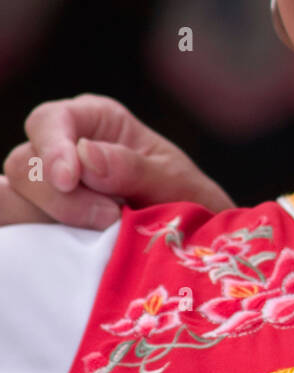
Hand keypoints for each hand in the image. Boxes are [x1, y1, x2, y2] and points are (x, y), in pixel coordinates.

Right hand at [1, 94, 233, 227]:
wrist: (196, 247)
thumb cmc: (189, 202)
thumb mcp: (174, 182)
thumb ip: (132, 167)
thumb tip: (84, 155)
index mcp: (95, 121)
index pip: (49, 120)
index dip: (51, 148)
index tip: (69, 180)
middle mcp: (63, 151)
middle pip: (23, 164)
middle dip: (60, 197)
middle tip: (108, 218)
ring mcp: (47, 192)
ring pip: (12, 201)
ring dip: (49, 221)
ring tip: (102, 234)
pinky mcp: (42, 228)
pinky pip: (18, 232)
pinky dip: (33, 243)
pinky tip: (67, 251)